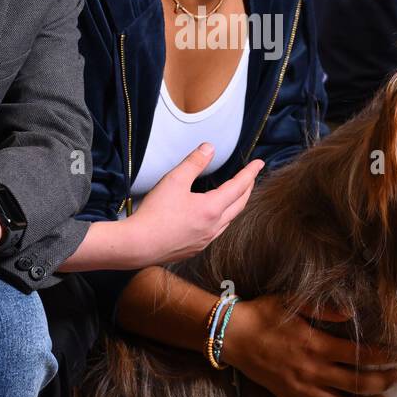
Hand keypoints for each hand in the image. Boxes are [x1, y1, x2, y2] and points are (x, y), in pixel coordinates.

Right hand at [122, 143, 263, 266]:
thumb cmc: (154, 214)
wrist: (137, 245)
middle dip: (247, 188)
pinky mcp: (195, 248)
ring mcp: (205, 240)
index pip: (239, 186)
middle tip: (251, 176)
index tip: (259, 163)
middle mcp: (213, 226)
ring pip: (229, 220)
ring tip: (236, 195)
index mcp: (212, 208)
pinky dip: (223, 219)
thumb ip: (194, 162)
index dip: (250, 173)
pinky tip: (215, 217)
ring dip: (236, 205)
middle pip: (239, 204)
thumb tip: (209, 148)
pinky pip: (217, 232)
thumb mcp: (174, 180)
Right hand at [221, 295, 396, 396]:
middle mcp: (313, 370)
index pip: (359, 354)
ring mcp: (302, 388)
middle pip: (358, 383)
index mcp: (317, 344)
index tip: (395, 355)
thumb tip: (351, 313)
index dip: (382, 357)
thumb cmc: (263, 315)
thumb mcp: (294, 302)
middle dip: (383, 382)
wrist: (233, 335)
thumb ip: (325, 309)